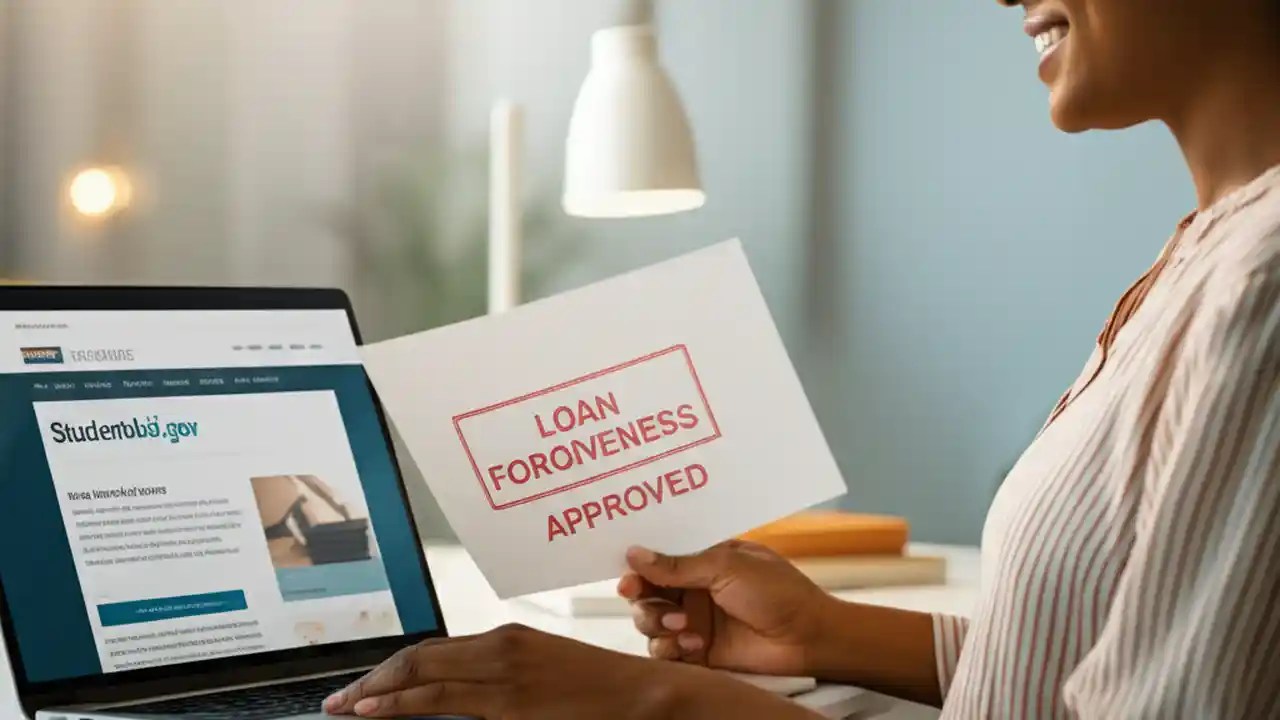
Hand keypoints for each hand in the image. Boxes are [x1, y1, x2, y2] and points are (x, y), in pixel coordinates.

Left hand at [321, 623, 809, 718]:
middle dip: (372, 680)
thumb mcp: (545, 677)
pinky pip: (445, 704)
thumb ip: (500, 685)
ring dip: (377, 694)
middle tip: (337, 700)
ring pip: (423, 678)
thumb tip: (461, 699)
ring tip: (347, 708)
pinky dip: (404, 706)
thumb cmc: (604, 693)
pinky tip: (380, 712)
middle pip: (419, 660)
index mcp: (509, 640)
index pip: (433, 652)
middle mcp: (501, 650)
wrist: (649, 698)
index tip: (364, 685)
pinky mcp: (513, 704)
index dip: (392, 668)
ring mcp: (506, 676)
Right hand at [618, 540, 836, 676]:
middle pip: (647, 593)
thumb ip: (677, 565)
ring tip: (684, 624)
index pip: (659, 560)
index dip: (638, 566)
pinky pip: (665, 651)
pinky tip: (693, 644)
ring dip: (658, 623)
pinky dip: (671, 648)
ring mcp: (696, 621)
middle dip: (643, 597)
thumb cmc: (777, 591)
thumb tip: (634, 553)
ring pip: (651, 622)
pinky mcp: (699, 652)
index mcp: (703, 560)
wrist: (807, 637)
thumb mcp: (726, 566)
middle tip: (644, 598)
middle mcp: (695, 589)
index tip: (627, 576)